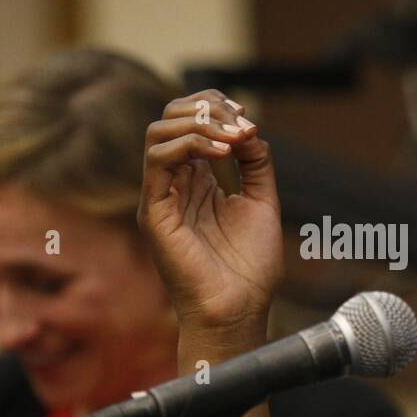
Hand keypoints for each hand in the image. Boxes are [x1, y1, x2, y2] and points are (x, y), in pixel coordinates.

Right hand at [138, 90, 281, 337]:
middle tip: (241, 122)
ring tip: (233, 138)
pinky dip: (191, 145)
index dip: (215, 106)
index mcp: (197, 179)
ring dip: (199, 122)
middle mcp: (174, 184)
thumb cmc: (250, 268)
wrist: (239, 311)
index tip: (247, 118)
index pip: (189, 121)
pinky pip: (158, 160)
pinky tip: (223, 152)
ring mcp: (160, 197)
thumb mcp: (262, 202)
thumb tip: (249, 127)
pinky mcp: (154, 212)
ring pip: (158, 132)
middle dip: (208, 107)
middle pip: (170, 118)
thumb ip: (256, 162)